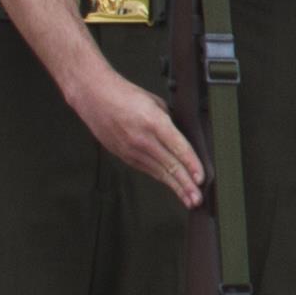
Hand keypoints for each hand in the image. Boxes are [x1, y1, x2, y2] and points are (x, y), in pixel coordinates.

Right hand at [64, 55, 206, 206]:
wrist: (94, 96)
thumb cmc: (124, 95)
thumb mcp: (156, 103)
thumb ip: (170, 122)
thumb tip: (183, 139)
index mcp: (153, 122)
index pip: (178, 148)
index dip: (191, 165)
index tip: (201, 178)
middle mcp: (141, 139)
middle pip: (169, 166)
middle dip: (185, 185)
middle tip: (197, 199)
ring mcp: (130, 149)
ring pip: (158, 172)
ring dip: (175, 187)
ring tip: (188, 199)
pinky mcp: (123, 155)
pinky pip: (147, 169)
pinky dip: (161, 178)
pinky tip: (171, 186)